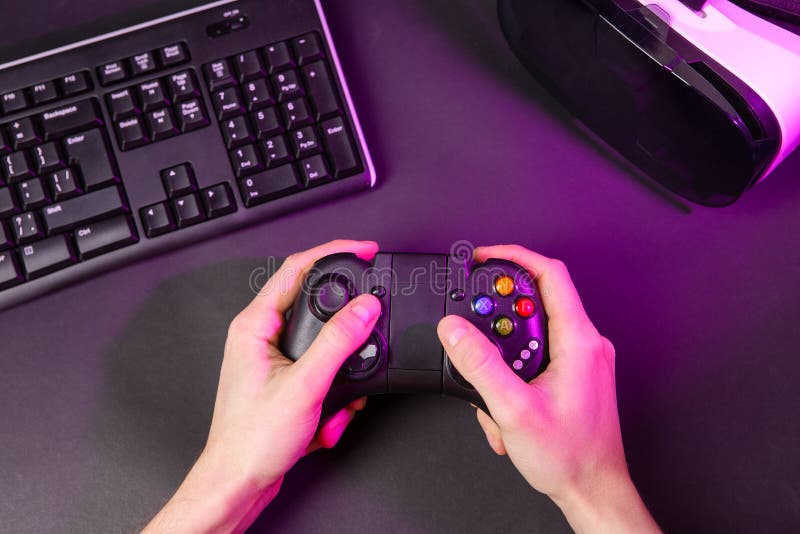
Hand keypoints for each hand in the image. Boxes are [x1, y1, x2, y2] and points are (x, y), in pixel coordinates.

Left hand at [144, 240, 381, 533]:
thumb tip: (364, 308)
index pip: (296, 269)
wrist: (239, 483)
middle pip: (314, 305)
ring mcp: (273, 360)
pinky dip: (335, 393)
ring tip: (339, 401)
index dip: (334, 252)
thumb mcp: (304, 386)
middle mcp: (259, 337)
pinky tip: (329, 418)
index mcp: (254, 325)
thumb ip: (338, 342)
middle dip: (346, 329)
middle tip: (370, 324)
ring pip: (323, 344)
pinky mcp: (285, 381)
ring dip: (342, 371)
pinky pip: (322, 372)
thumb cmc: (251, 440)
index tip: (365, 250)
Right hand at [437, 245, 659, 533]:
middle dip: (496, 323)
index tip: (482, 258)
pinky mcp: (574, 374)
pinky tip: (504, 407)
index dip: (513, 256)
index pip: (549, 273)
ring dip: (501, 359)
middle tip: (472, 335)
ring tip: (492, 396)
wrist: (593, 490)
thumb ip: (480, 365)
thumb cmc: (571, 456)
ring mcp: (581, 360)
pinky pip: (536, 355)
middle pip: (533, 303)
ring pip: (530, 334)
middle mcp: (585, 344)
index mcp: (578, 341)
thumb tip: (454, 329)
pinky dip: (512, 373)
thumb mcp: (514, 409)